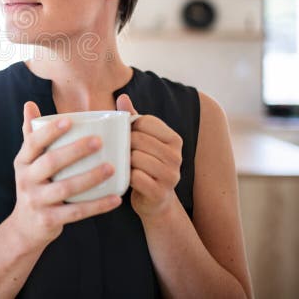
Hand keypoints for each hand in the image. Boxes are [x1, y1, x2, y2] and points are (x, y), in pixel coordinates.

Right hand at [9, 101, 122, 250]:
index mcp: (22, 162)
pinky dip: (97, 205)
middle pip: (50, 162)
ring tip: (112, 167)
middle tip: (99, 141)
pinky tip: (115, 198)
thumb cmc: (34, 185)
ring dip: (90, 177)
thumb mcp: (27, 162)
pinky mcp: (49, 220)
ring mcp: (37, 201)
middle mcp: (26, 180)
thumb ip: (31, 135)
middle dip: (75, 150)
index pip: (33, 142)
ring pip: (65, 188)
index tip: (70, 121)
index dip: (50, 131)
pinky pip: (76, 212)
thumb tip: (29, 104)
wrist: (25, 227)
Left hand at [116, 93, 182, 218]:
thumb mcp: (141, 140)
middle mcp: (177, 156)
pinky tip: (127, 178)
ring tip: (124, 165)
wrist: (154, 202)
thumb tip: (122, 96)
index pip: (145, 121)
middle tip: (121, 153)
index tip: (126, 137)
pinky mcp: (160, 192)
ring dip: (124, 161)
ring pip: (136, 157)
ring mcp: (171, 175)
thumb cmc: (145, 165)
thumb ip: (133, 118)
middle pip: (139, 139)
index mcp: (174, 139)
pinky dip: (127, 177)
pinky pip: (136, 177)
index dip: (129, 127)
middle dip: (125, 145)